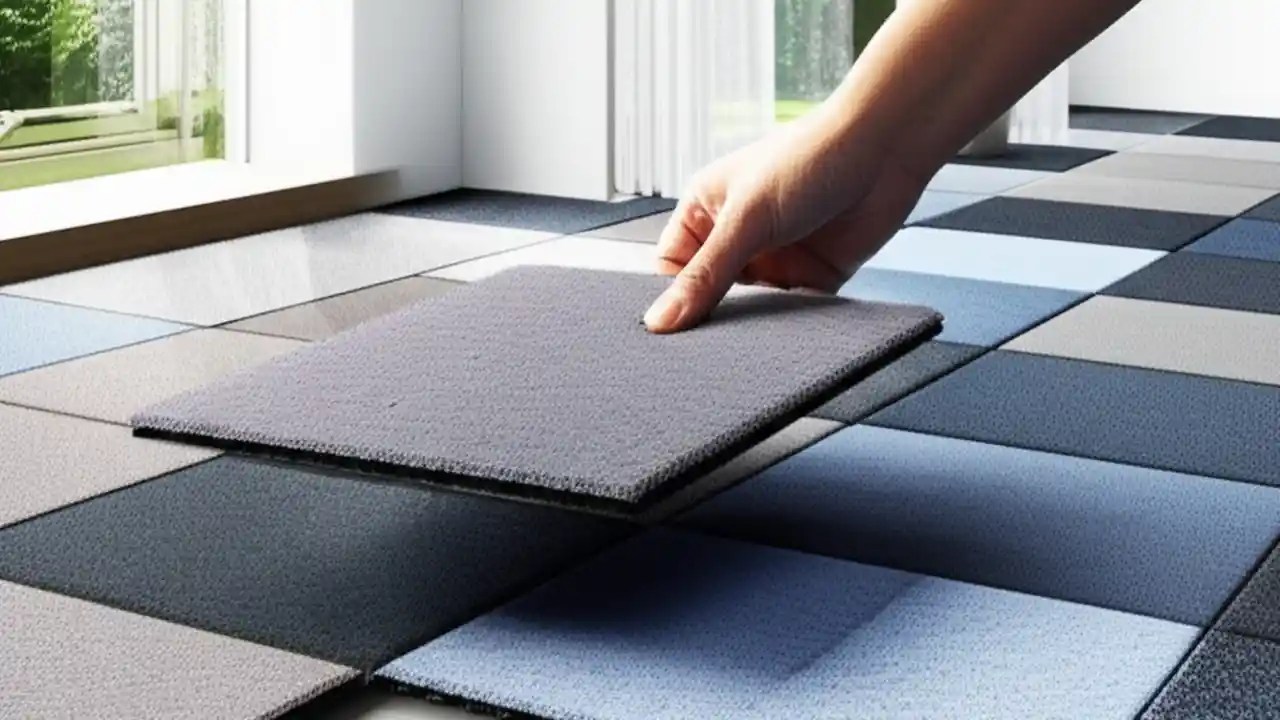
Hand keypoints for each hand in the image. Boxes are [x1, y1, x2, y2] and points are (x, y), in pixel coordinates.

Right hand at [643, 113, 930, 333]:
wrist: (887, 149)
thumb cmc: (811, 158)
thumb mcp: (747, 219)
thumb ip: (706, 276)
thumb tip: (660, 321)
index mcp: (707, 211)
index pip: (671, 269)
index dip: (670, 298)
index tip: (672, 333)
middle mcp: (738, 236)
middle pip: (708, 294)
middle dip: (710, 319)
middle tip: (703, 352)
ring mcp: (775, 257)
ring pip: (749, 309)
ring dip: (751, 325)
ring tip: (745, 347)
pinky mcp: (812, 277)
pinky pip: (791, 315)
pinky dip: (790, 326)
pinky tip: (787, 334)